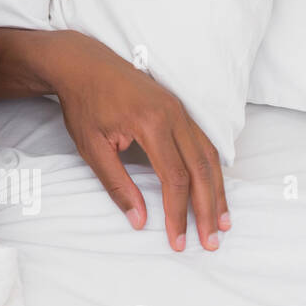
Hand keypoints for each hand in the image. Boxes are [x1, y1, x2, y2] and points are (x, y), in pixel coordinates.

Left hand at [50, 33, 229, 251]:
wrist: (83, 63)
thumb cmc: (84, 104)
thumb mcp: (91, 147)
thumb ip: (116, 184)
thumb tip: (140, 221)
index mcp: (151, 124)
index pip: (174, 179)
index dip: (179, 213)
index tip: (178, 240)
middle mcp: (174, 115)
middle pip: (201, 170)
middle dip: (207, 209)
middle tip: (211, 242)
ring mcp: (181, 109)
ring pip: (209, 156)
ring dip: (218, 191)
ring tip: (222, 222)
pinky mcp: (180, 108)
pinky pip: (204, 142)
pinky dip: (213, 169)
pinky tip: (215, 188)